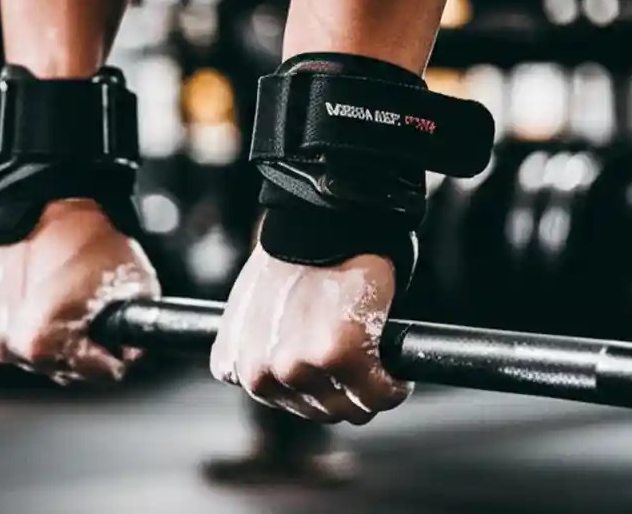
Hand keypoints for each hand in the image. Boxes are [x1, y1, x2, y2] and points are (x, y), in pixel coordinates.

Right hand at [0, 199, 159, 383]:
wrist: (47, 197)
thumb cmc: (88, 238)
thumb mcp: (134, 288)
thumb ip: (136, 335)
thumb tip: (131, 357)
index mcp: (42, 343)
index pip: (100, 372)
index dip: (117, 350)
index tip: (117, 331)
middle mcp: (7, 342)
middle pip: (62, 368)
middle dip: (82, 347)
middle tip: (90, 311)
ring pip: (32, 353)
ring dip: (50, 335)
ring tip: (63, 298)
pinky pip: (6, 330)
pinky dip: (22, 319)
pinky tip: (37, 292)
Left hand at [209, 245, 411, 423]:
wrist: (320, 220)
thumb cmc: (294, 252)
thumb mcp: (253, 309)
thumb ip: (262, 346)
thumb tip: (286, 365)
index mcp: (235, 363)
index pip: (279, 401)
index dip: (311, 385)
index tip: (330, 368)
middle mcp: (260, 374)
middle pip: (316, 411)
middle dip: (345, 391)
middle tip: (364, 364)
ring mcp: (298, 368)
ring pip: (349, 409)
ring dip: (370, 391)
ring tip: (379, 362)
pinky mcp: (340, 358)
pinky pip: (380, 394)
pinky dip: (394, 385)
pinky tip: (396, 368)